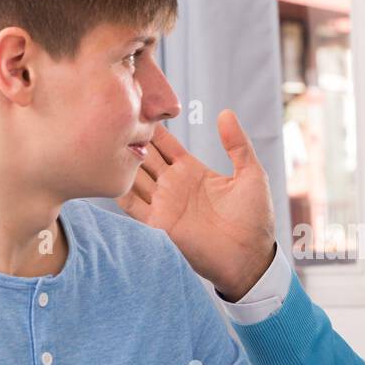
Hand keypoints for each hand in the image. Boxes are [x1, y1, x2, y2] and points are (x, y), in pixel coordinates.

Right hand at [118, 111, 276, 298]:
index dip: (154, 127)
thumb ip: (237, 144)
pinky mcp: (157, 224)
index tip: (142, 106)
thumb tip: (226, 113)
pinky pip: (130, 203)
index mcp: (193, 171)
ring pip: (133, 176)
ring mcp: (163, 204)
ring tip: (109, 138)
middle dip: (132, 139)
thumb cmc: (255, 220)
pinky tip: (109, 168)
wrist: (249, 258)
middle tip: (119, 117)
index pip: (166, 144)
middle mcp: (173, 186)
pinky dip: (118, 187)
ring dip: (122, 160)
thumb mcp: (251, 175)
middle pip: (144, 156)